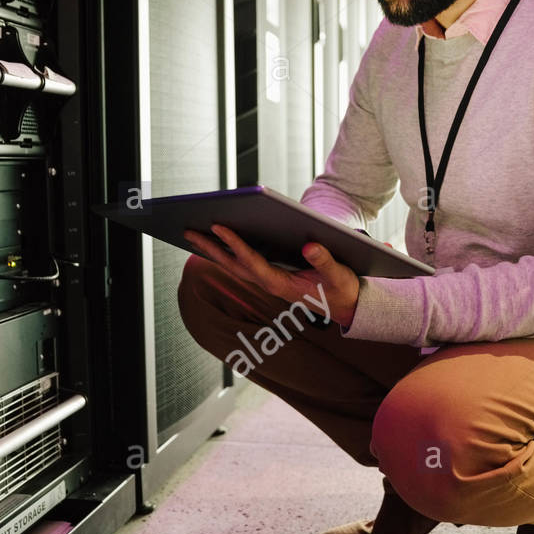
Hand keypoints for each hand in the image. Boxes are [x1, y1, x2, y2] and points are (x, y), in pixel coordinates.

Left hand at [182, 224, 360, 328]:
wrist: (345, 306)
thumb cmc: (341, 290)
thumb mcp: (339, 276)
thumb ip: (325, 261)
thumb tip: (310, 245)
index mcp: (282, 285)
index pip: (252, 263)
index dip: (235, 244)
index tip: (218, 226)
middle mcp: (269, 283)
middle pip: (233, 265)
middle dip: (211, 247)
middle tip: (188, 230)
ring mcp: (267, 281)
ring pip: (234, 265)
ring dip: (213, 250)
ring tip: (192, 233)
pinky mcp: (269, 276)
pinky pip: (242, 263)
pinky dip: (226, 251)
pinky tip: (216, 240)